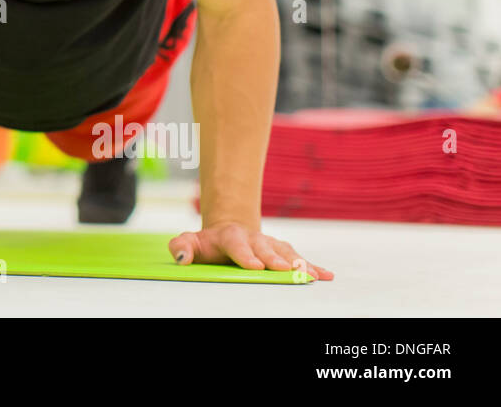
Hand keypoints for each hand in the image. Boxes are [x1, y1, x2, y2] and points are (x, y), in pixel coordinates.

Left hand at [168, 222, 333, 279]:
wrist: (229, 231)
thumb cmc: (209, 243)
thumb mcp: (190, 242)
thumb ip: (182, 246)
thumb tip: (181, 256)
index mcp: (231, 236)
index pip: (236, 245)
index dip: (245, 255)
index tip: (254, 266)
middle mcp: (254, 238)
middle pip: (266, 248)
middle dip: (275, 259)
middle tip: (284, 270)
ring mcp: (271, 245)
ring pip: (287, 253)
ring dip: (300, 264)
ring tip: (313, 275)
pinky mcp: (283, 253)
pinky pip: (300, 260)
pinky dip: (313, 267)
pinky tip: (327, 275)